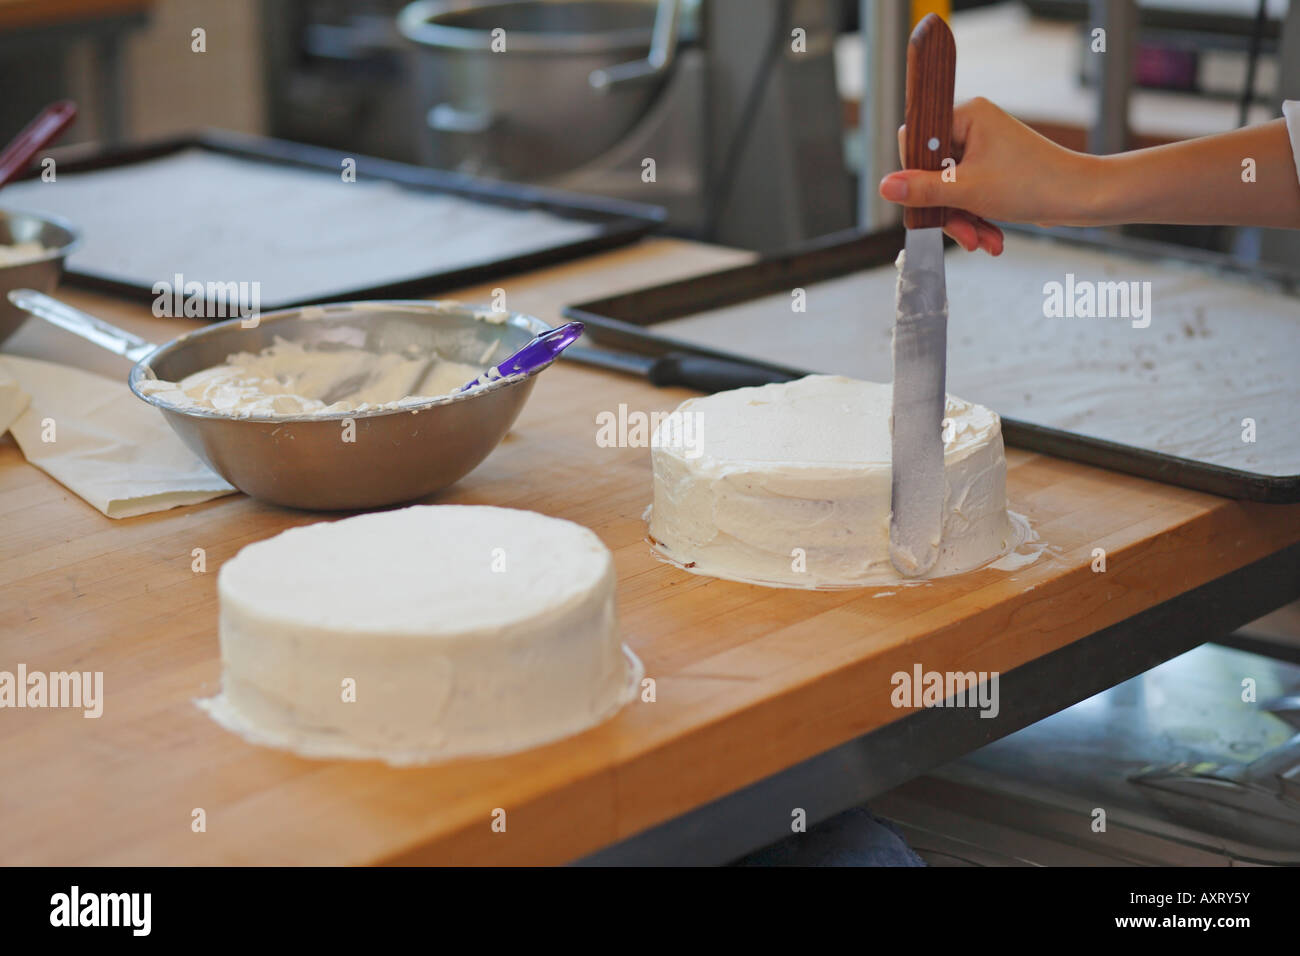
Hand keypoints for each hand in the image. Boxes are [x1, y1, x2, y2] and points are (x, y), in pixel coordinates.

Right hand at [878, 97, 1098, 254]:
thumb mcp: (967, 191)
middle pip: (932, 171)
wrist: (1082, 197)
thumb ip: (922, 189)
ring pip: (950, 189)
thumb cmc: (1032, 184)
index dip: (914, 174)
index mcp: (967, 115)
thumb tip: (884, 186)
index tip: (925, 200)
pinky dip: (977, 219)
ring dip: (963, 221)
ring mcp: (984, 149)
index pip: (917, 139)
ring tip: (982, 243)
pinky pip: (969, 195)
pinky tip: (991, 239)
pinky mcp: (993, 169)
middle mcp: (974, 126)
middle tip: (962, 234)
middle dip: (947, 210)